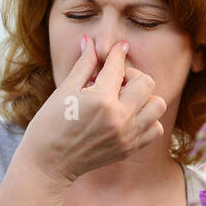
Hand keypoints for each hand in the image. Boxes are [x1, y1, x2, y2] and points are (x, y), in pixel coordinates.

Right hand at [19, 35, 167, 189]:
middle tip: (116, 80)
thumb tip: (90, 42)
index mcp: (100, 99)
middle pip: (147, 83)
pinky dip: (147, 119)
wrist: (48, 164)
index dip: (118, 53)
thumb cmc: (49, 124)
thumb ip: (84, 65)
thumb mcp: (64, 90)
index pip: (118, 67)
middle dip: (133, 76)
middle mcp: (119, 117)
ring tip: (125, 99)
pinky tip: (129, 116)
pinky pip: (155, 128)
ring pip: (158, 105)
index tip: (120, 48)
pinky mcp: (130, 148)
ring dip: (144, 97)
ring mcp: (127, 135)